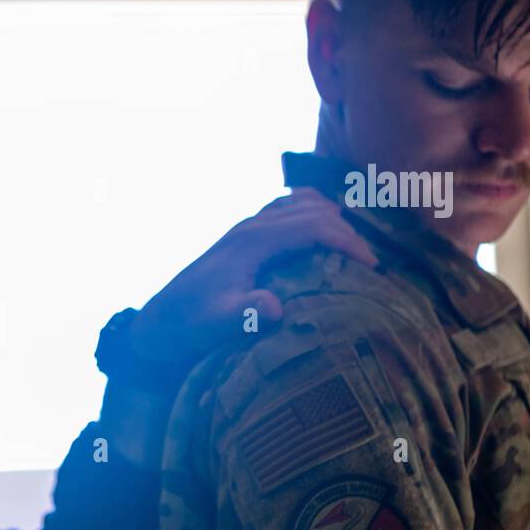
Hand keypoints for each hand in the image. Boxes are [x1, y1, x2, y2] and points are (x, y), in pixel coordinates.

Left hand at [129, 188, 378, 363]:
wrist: (158, 324)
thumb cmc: (189, 325)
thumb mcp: (216, 324)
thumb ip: (245, 314)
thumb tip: (275, 307)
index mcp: (252, 241)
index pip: (313, 225)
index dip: (347, 241)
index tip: (372, 267)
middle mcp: (250, 227)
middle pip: (311, 209)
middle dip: (345, 230)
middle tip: (368, 263)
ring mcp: (244, 229)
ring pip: (297, 204)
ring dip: (328, 217)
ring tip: (351, 247)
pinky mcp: (240, 238)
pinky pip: (282, 211)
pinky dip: (307, 215)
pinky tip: (317, 235)